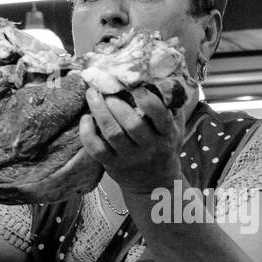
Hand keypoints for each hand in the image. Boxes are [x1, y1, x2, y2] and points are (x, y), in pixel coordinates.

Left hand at [78, 81, 186, 195]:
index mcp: (166, 135)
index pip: (161, 118)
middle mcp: (149, 147)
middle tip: (107, 90)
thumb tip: (164, 77)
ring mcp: (129, 157)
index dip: (150, 103)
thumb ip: (172, 108)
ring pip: (113, 133)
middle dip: (118, 105)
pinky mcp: (112, 165)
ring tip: (92, 95)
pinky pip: (96, 149)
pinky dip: (88, 133)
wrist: (154, 185)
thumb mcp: (175, 130)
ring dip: (100, 112)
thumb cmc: (163, 148)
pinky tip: (86, 119)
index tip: (138, 88)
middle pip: (132, 125)